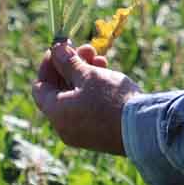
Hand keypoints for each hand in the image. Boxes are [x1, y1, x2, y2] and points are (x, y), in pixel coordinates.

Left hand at [31, 40, 134, 155]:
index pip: (40, 85)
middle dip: (71, 67)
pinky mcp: (97, 135)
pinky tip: (108, 77)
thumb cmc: (112, 100)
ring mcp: (80, 133)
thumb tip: (55, 49)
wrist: (143, 129)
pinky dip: (93, 93)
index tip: (62, 48)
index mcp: (56, 112)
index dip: (49, 64)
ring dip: (85, 76)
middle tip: (87, 49)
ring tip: (102, 59)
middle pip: (58, 91)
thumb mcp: (89, 75)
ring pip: (75, 98)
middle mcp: (63, 126)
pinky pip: (87, 109)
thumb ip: (68, 62)